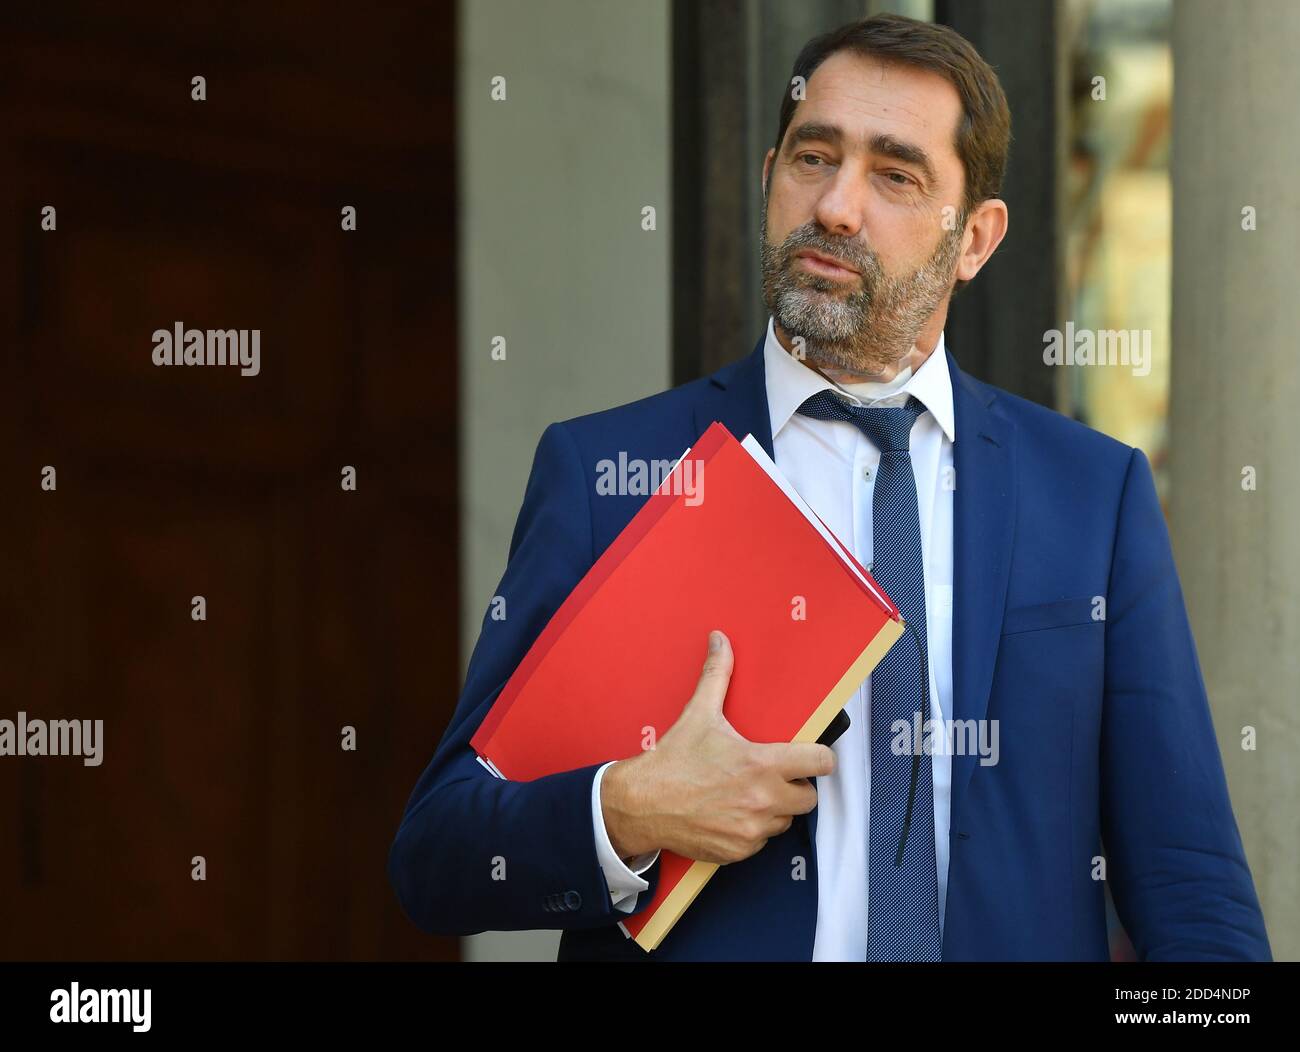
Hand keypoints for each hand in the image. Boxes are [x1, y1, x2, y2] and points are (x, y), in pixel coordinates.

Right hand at [601, 630, 832, 864]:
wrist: (640, 804)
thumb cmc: (672, 760)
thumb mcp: (698, 714)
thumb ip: (717, 675)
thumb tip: (721, 640)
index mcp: (761, 764)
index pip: (820, 763)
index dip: (819, 757)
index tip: (811, 755)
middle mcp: (763, 800)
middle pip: (809, 798)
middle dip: (796, 786)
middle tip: (774, 776)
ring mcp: (752, 830)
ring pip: (785, 821)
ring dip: (775, 810)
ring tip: (750, 794)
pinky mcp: (738, 851)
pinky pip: (761, 842)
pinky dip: (752, 831)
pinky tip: (732, 813)